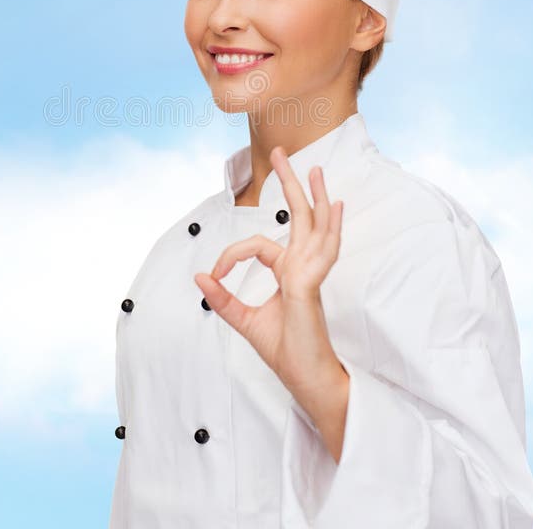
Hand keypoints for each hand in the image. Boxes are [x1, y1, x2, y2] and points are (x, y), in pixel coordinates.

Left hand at [193, 145, 346, 406]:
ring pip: (314, 227)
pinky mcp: (310, 288)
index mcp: (288, 272)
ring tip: (315, 168)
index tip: (213, 276)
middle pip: (299, 218)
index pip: (259, 246)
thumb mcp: (245, 322)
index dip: (230, 255)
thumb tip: (199, 276)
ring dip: (314, 196)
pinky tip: (333, 206)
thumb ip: (223, 300)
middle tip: (284, 151)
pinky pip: (318, 255)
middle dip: (291, 184)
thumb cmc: (286, 352)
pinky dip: (329, 229)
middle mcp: (302, 268)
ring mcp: (310, 275)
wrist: (308, 381)